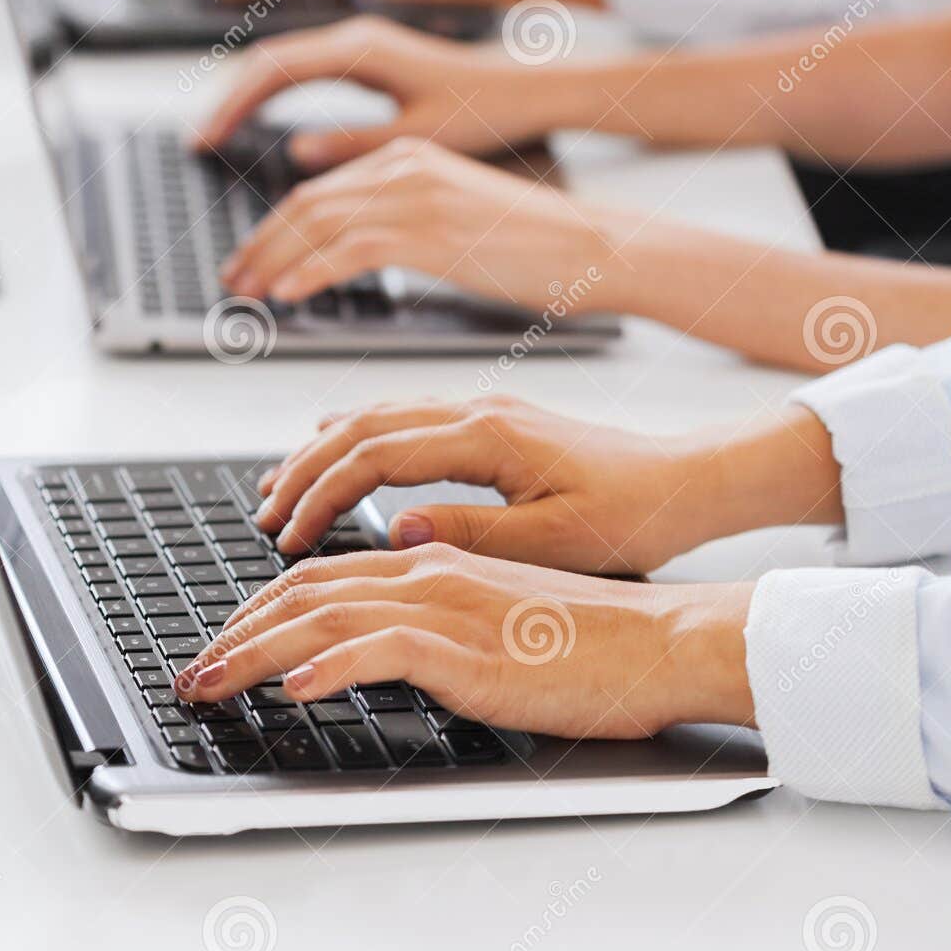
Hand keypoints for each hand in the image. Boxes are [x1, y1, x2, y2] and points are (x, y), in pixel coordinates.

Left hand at [173, 546, 755, 739]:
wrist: (660, 639)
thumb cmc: (589, 639)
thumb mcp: (497, 618)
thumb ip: (438, 618)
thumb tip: (381, 640)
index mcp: (433, 560)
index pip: (322, 576)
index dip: (260, 609)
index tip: (223, 643)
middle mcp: (429, 571)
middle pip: (304, 590)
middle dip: (235, 632)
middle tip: (194, 673)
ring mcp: (447, 607)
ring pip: (323, 615)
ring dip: (253, 653)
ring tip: (210, 685)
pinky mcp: (469, 649)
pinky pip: (380, 650)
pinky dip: (329, 666)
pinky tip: (295, 690)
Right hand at [194, 15, 574, 168]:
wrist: (534, 82)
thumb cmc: (487, 108)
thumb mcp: (420, 137)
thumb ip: (355, 143)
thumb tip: (297, 152)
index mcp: (362, 49)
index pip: (271, 69)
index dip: (230, 106)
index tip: (203, 140)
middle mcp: (355, 36)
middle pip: (265, 57)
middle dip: (226, 100)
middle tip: (198, 142)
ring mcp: (361, 40)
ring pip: (281, 56)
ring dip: (244, 91)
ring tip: (218, 130)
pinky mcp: (371, 52)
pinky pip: (303, 62)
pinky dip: (272, 86)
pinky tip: (262, 111)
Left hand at [219, 137, 619, 311]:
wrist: (589, 246)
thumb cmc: (532, 246)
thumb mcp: (453, 221)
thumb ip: (402, 223)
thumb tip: (356, 252)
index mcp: (407, 157)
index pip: (318, 191)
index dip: (273, 230)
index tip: (251, 261)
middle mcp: (404, 165)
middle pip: (305, 203)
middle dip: (260, 245)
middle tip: (234, 280)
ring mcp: (416, 194)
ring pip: (317, 225)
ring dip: (272, 262)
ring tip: (248, 295)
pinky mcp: (429, 229)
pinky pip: (349, 250)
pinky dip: (309, 273)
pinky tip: (288, 296)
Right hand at [251, 395, 724, 566]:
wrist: (687, 480)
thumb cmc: (635, 513)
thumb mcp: (553, 540)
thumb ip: (472, 534)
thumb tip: (397, 532)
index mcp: (487, 436)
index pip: (373, 454)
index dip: (320, 494)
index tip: (288, 535)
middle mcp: (477, 411)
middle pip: (360, 426)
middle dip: (302, 468)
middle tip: (263, 512)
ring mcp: (483, 410)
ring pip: (377, 414)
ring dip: (322, 448)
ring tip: (279, 485)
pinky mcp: (492, 421)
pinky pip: (403, 417)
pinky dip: (357, 434)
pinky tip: (338, 445)